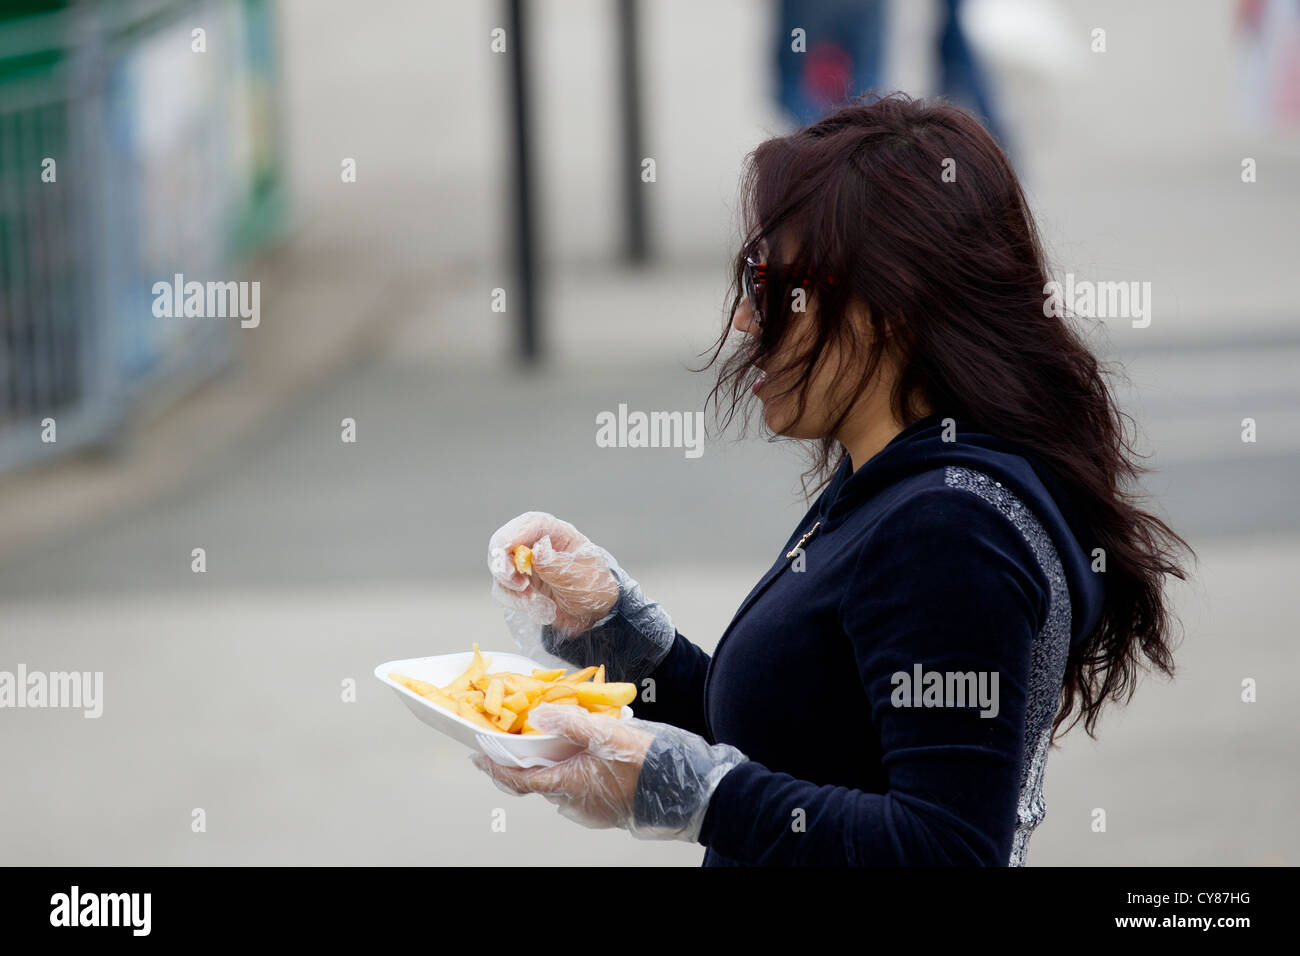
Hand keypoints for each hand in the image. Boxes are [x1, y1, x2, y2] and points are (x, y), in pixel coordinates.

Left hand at [472, 704, 652, 829]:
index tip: (478, 756)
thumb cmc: (644, 762)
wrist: (679, 788)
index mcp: (566, 783)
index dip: (494, 767)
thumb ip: (569, 722)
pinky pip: (575, 789)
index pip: (517, 779)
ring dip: (551, 765)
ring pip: (557, 784)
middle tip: (518, 739)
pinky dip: (570, 772)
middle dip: (524, 760)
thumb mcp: (605, 731)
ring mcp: (586, 809)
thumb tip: (538, 714)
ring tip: (556, 740)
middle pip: (536, 781)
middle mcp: (571, 802)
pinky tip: (583, 756)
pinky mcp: (601, 809)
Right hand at [487, 512, 618, 636]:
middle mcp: (537, 546)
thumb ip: (558, 566)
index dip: (517, 532)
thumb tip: (538, 551)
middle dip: (502, 558)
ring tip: (529, 596)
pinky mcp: (518, 584)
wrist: (591, 614)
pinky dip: (512, 597)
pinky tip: (529, 603)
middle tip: (509, 575)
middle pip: (507, 541)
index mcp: (558, 534)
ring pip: (499, 565)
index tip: (507, 547)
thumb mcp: (582, 577)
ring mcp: (525, 565)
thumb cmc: (592, 587)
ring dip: (507, 581)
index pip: (533, 523)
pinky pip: (502, 588)